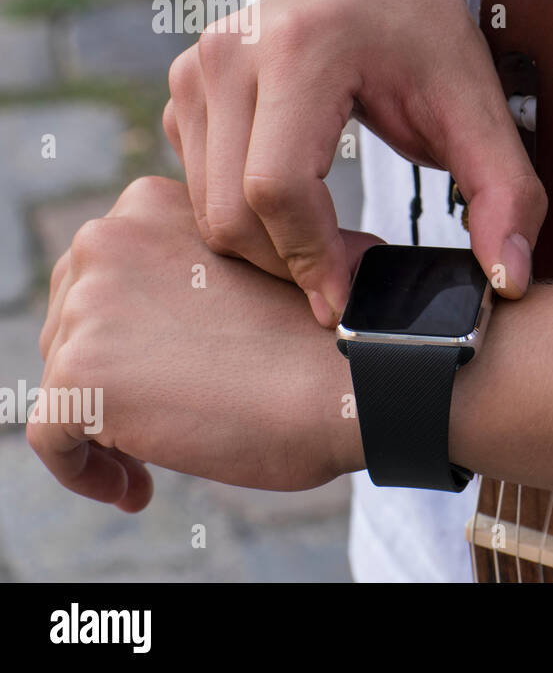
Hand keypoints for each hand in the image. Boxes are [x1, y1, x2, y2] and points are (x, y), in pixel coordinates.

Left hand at [29, 177, 371, 510]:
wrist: (357, 378)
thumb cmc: (338, 330)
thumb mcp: (271, 260)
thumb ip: (217, 263)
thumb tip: (194, 309)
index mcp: (154, 205)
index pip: (105, 275)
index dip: (128, 329)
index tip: (165, 370)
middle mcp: (108, 239)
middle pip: (72, 323)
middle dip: (112, 373)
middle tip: (161, 417)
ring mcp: (89, 305)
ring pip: (64, 379)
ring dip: (101, 424)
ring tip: (150, 463)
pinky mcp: (81, 373)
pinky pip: (53, 437)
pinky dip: (83, 469)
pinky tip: (134, 488)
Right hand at [164, 0, 546, 326]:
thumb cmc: (423, 33)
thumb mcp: (479, 105)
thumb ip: (505, 194)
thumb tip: (510, 282)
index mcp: (301, 50)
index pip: (277, 187)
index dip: (312, 258)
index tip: (351, 300)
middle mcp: (230, 55)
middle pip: (234, 212)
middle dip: (294, 265)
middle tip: (358, 274)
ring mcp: (196, 71)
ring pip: (208, 211)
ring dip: (271, 249)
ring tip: (338, 244)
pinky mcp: (185, 91)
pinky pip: (200, 189)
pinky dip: (248, 221)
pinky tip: (305, 213)